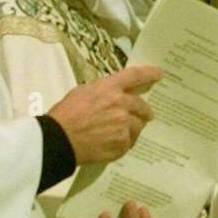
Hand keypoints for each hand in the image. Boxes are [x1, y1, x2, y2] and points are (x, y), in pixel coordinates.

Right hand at [47, 64, 161, 164]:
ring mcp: (123, 125)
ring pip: (137, 125)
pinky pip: (129, 142)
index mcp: (109, 88)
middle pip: (142, 106)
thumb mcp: (82, 93)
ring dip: (132, 128)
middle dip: (145, 111)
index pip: (135, 76)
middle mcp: (120, 105)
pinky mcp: (122, 143)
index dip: (149, 73)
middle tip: (147, 115)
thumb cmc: (65, 115)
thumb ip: (102, 91)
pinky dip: (123, 142)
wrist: (59, 140)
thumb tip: (115, 93)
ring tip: (119, 133)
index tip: (159, 73)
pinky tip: (110, 143)